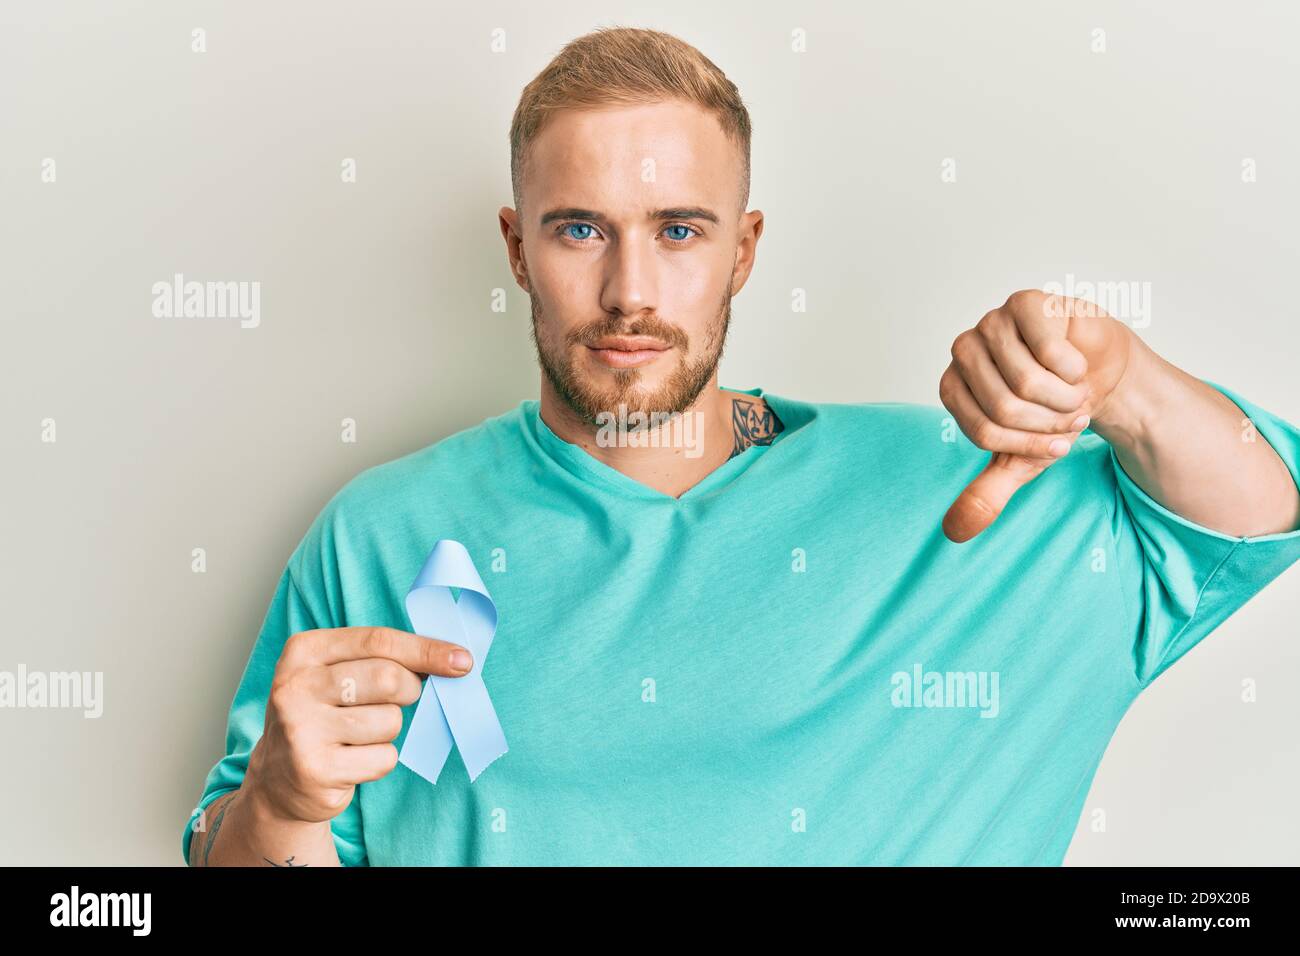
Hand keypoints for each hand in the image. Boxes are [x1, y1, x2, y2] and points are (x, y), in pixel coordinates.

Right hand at [243, 626, 473, 823]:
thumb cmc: (324, 715)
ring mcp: (302, 730)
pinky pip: (384, 758)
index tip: (462, 660)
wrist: (280, 780)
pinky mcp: (316, 770)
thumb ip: (383, 659)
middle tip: (395, 701)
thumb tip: (455, 659)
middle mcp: (296, 687)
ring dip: (388, 730)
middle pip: (388, 678)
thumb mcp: (337, 674)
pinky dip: (380, 760)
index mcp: (303, 651)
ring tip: (357, 736)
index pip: (378, 641)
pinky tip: (351, 761)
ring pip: (390, 721)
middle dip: (408, 690)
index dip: (426, 650)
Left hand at [938, 289, 1135, 542]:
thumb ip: (987, 493)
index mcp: (952, 387)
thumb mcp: (1021, 460)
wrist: (1098, 374)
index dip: (1029, 444)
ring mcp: (992, 322)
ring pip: (1028, 381)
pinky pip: (1050, 351)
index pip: (985, 431)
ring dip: (1065, 398)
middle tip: (1066, 415)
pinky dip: (1074, 369)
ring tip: (1072, 391)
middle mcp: (964, 350)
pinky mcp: (1025, 303)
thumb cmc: (1051, 412)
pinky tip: (1076, 363)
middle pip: (1004, 406)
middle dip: (1049, 422)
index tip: (1052, 442)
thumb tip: (955, 533)